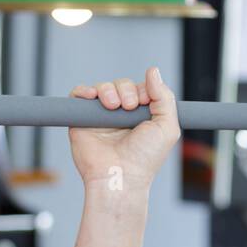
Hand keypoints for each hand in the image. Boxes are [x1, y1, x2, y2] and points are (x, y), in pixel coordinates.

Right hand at [68, 66, 180, 191]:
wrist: (120, 176)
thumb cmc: (144, 159)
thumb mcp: (167, 127)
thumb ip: (165, 98)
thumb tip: (153, 70)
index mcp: (142, 117)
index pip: (141, 89)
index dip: (144, 90)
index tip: (145, 102)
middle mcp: (121, 116)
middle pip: (122, 85)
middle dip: (127, 90)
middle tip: (129, 107)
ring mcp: (101, 117)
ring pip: (102, 87)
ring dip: (108, 90)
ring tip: (113, 106)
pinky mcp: (81, 120)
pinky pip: (79, 95)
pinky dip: (84, 90)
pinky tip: (92, 96)